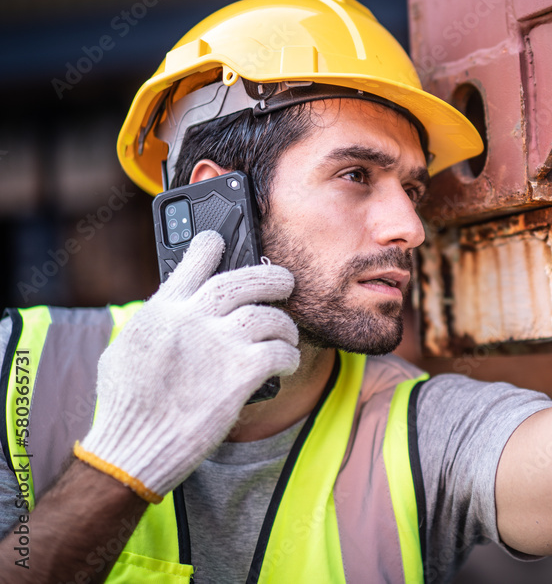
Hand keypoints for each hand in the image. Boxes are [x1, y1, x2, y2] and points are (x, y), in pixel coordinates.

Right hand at [75, 231, 298, 501]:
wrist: (133, 448)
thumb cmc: (127, 406)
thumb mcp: (125, 350)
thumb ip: (154, 323)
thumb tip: (171, 308)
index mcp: (162, 311)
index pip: (193, 262)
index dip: (211, 246)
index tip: (220, 240)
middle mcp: (193, 319)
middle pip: (245, 281)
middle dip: (272, 278)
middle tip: (284, 281)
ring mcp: (219, 343)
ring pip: (270, 316)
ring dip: (284, 326)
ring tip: (286, 335)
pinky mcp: (241, 372)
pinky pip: (281, 351)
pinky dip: (289, 356)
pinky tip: (287, 362)